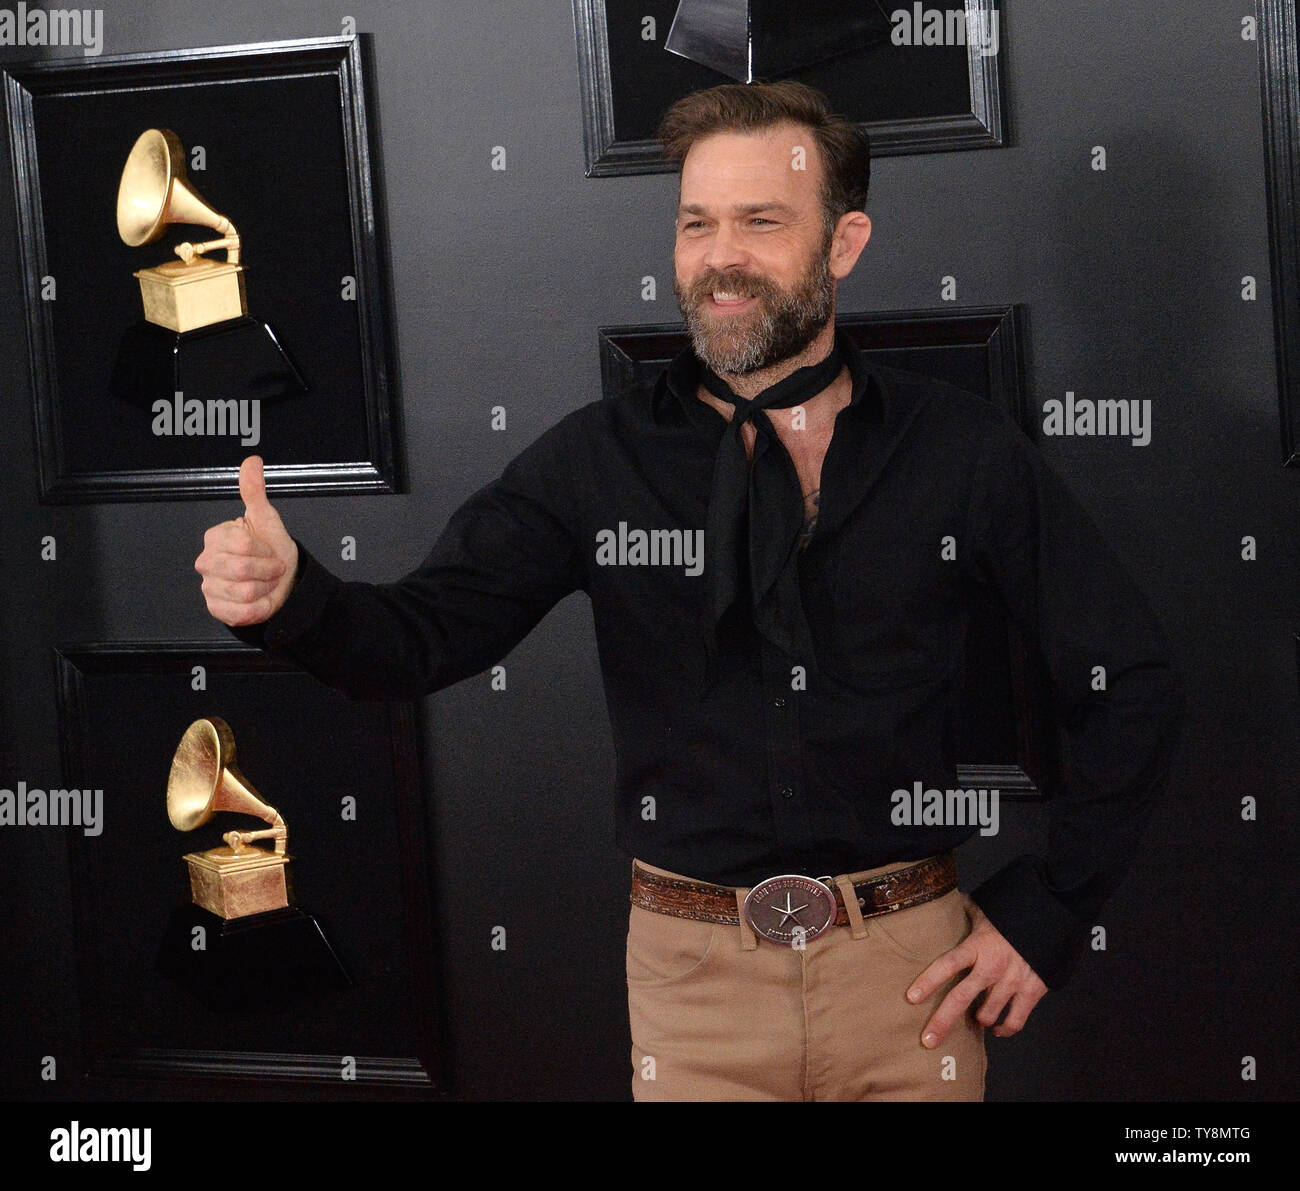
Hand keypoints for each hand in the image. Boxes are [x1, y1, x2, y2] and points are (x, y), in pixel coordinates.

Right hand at [195, 455, 297, 626]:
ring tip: (265, 582)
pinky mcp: (217, 610)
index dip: (265, 549)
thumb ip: (255, 491)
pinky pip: (243, 613)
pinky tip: (261, 599)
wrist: (280, 581)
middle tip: (272, 568)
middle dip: (268, 570)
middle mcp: (206, 562)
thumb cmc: (271, 549)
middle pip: (242, 569)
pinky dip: (260, 608)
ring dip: (266, 589)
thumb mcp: (266, 519)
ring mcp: (209, 587)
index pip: (243, 543)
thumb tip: (252, 462)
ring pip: (245, 593)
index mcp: (215, 537)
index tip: (270, 550)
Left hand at [905, 898, 1047, 1046]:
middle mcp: (991, 966)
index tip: (912, 998)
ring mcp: (1012, 981)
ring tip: (976, 1018)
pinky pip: (1015, 1021)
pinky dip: (1005, 1029)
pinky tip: (998, 1030)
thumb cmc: (1012, 916)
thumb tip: (945, 900)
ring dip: (979, 1020)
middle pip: (961, 998)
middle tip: (928, 1040)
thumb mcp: (985, 911)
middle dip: (943, 1021)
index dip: (929, 981)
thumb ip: (965, 911)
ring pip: (987, 1015)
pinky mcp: (1032, 992)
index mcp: (977, 946)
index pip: (947, 964)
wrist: (1050, 919)